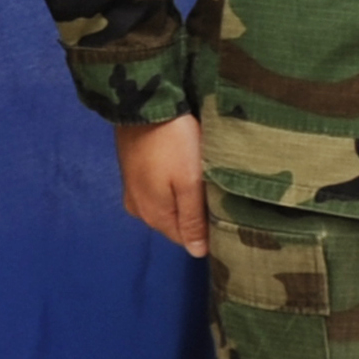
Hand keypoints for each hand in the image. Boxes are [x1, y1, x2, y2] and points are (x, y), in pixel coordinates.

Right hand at [115, 114, 207, 257]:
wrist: (142, 104)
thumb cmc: (172, 144)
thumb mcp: (188, 183)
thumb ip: (193, 220)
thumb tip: (198, 254)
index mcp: (155, 216)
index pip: (186, 239)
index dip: (208, 230)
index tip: (226, 211)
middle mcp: (139, 210)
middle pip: (176, 223)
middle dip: (196, 214)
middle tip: (218, 193)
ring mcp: (132, 191)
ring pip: (167, 206)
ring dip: (184, 199)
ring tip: (203, 182)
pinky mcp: (132, 173)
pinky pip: (157, 192)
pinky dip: (171, 187)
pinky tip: (182, 172)